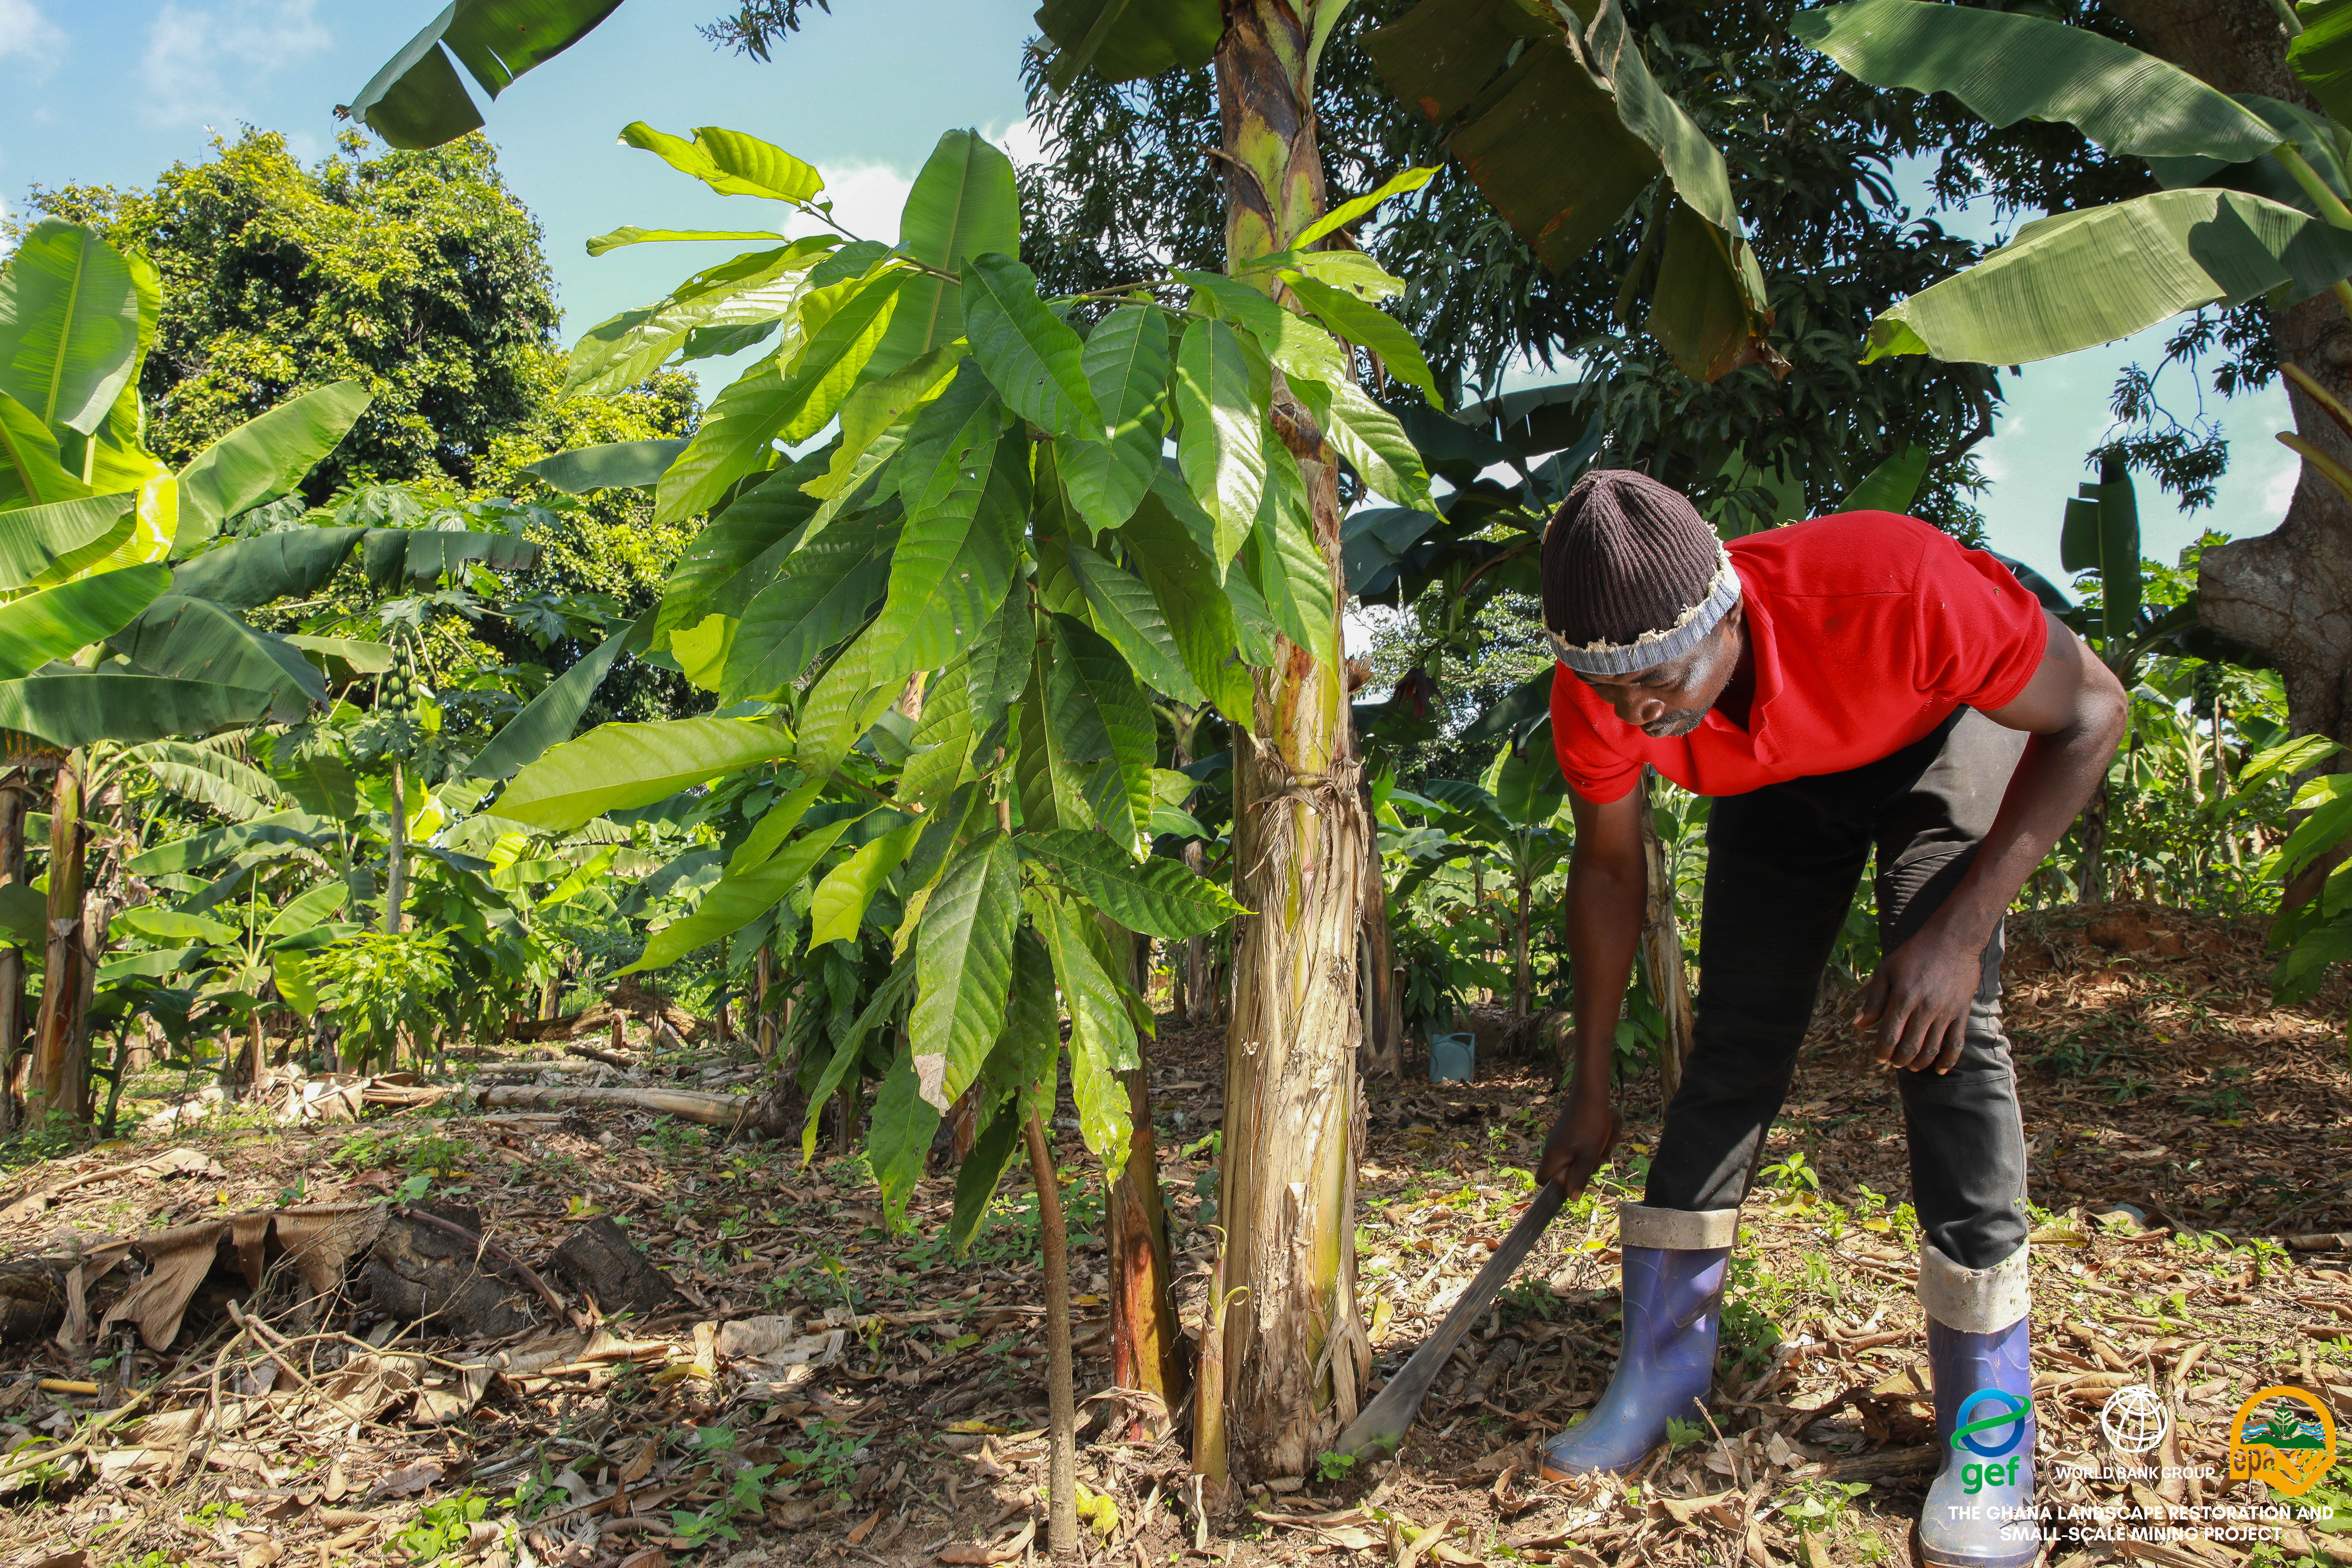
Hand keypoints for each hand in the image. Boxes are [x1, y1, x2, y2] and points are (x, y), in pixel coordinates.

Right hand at [1536, 1082, 1621, 1196]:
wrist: (1591, 1094)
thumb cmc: (1590, 1126)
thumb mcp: (1588, 1156)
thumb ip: (1579, 1178)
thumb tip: (1572, 1198)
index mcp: (1552, 1157)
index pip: (1543, 1181)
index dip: (1558, 1186)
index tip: (1575, 1181)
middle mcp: (1552, 1148)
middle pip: (1564, 1171)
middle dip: (1582, 1170)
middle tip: (1596, 1159)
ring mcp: (1560, 1139)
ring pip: (1575, 1159)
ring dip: (1591, 1157)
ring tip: (1603, 1145)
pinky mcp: (1569, 1132)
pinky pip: (1580, 1147)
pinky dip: (1592, 1146)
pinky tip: (1603, 1137)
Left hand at [1855, 924, 1982, 1072]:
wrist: (1952, 941)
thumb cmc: (1914, 955)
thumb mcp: (1886, 971)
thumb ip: (1873, 1001)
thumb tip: (1858, 1026)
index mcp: (1903, 998)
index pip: (1890, 1035)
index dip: (1882, 1052)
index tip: (1879, 1057)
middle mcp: (1925, 1008)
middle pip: (1910, 1047)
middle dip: (1899, 1061)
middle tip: (1894, 1063)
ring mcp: (1946, 1012)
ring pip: (1932, 1049)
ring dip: (1919, 1063)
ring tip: (1910, 1066)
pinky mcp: (1962, 1013)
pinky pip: (1956, 1043)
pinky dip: (1948, 1060)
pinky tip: (1939, 1070)